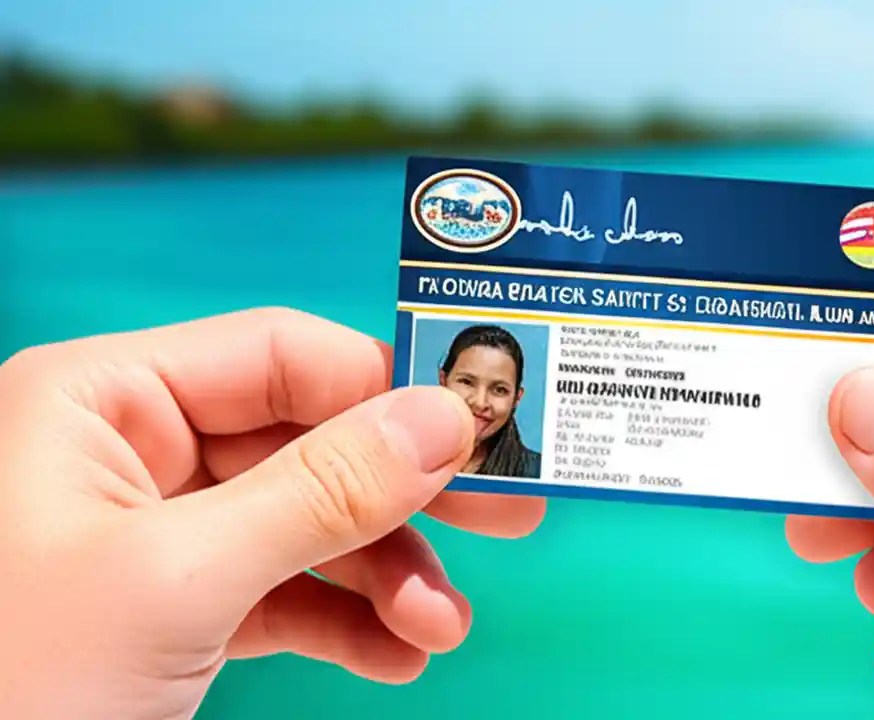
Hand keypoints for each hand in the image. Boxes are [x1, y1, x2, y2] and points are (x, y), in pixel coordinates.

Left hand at [0, 308, 545, 719]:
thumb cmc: (9, 685)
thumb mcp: (178, 578)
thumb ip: (319, 492)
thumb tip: (442, 421)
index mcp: (102, 401)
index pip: (282, 358)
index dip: (387, 391)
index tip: (481, 432)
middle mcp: (131, 452)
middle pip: (309, 443)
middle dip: (404, 494)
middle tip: (505, 516)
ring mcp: (157, 534)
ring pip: (308, 526)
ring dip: (387, 575)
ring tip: (439, 626)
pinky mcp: (175, 609)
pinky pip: (286, 593)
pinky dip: (348, 623)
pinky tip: (397, 653)